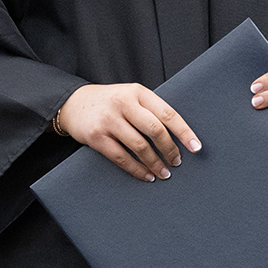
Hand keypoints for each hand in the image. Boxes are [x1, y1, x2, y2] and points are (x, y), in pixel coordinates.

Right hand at [56, 83, 199, 181]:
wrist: (72, 103)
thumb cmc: (109, 102)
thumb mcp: (130, 96)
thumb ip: (150, 109)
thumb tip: (179, 135)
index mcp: (137, 92)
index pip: (167, 113)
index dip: (184, 132)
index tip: (196, 147)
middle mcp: (123, 103)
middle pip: (155, 130)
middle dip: (170, 149)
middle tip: (177, 162)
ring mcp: (109, 120)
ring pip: (140, 146)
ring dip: (155, 163)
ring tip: (165, 173)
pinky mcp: (97, 137)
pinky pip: (122, 158)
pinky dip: (137, 169)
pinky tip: (147, 175)